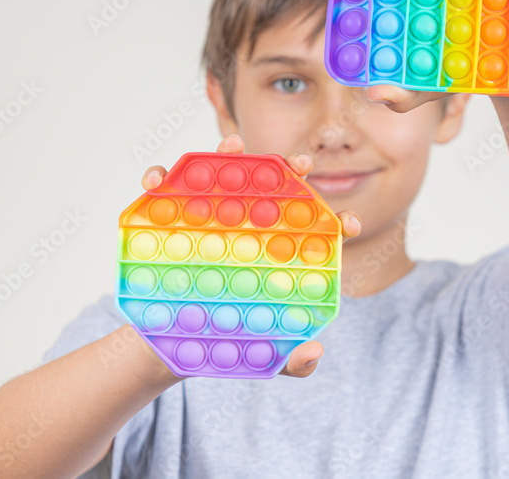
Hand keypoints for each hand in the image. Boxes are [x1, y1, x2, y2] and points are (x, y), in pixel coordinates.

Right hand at [140, 134, 362, 377]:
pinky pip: (166, 191)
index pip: (315, 234)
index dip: (337, 226)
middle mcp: (249, 228)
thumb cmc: (228, 339)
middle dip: (290, 169)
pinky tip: (157, 181)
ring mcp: (212, 219)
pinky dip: (161, 178)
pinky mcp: (172, 219)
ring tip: (232, 147)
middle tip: (302, 164)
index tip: (350, 226)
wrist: (172, 347)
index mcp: (278, 256)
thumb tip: (313, 354)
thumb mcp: (264, 355)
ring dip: (227, 155)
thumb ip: (292, 361)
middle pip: (274, 190)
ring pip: (223, 176)